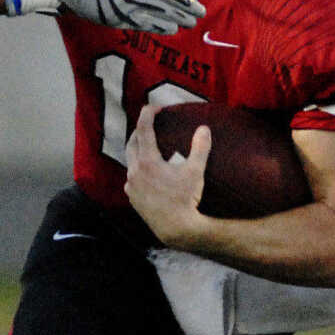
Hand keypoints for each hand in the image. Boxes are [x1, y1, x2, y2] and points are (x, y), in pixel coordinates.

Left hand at [124, 103, 208, 244]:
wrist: (175, 228)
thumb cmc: (186, 199)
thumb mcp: (195, 172)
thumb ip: (200, 148)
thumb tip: (204, 128)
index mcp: (147, 162)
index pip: (143, 130)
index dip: (147, 115)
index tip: (152, 106)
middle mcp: (134, 172)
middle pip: (132, 143)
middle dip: (140, 130)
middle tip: (150, 123)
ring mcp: (131, 186)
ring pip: (130, 161)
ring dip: (138, 150)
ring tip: (148, 145)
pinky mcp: (132, 197)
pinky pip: (131, 178)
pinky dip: (138, 169)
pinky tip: (146, 171)